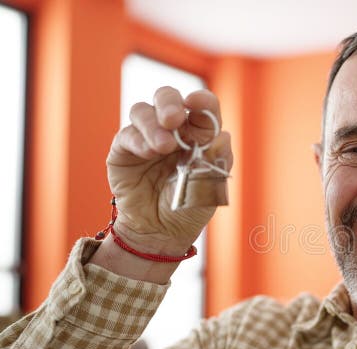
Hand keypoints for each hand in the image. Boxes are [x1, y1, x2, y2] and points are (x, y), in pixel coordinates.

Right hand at [107, 87, 232, 255]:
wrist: (161, 232)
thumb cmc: (189, 207)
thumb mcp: (210, 186)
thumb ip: (217, 161)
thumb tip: (223, 135)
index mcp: (198, 134)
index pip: (202, 108)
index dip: (201, 101)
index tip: (197, 103)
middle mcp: (172, 130)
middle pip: (167, 98)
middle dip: (169, 103)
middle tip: (174, 118)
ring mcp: (146, 137)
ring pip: (143, 111)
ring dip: (153, 125)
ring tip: (163, 147)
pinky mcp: (124, 150)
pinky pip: (127, 135)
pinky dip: (138, 140)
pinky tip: (148, 152)